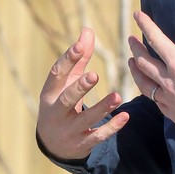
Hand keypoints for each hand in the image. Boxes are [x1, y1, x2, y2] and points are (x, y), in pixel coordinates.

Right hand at [36, 27, 128, 160]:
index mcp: (49, 93)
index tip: (79, 46)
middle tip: (94, 75)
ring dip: (101, 108)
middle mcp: (56, 112)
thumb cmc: (62, 103)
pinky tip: (125, 116)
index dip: (67, 60)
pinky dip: (111, 127)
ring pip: (85, 119)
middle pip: (66, 99)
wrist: (54, 144)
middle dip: (79, 88)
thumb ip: (78, 58)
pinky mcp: (81, 144)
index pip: (56, 74)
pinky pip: (98, 136)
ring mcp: (68, 130)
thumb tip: (87, 30)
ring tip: (117, 96)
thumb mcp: (66, 82)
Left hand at [128, 2, 174, 141]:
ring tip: (131, 62)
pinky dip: (148, 90)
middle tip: (131, 40)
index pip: (157, 40)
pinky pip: (153, 99)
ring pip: (143, 83)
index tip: (137, 16)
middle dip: (135, 48)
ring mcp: (167, 99)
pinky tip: (149, 87)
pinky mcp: (170, 112)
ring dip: (135, 70)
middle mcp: (169, 82)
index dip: (146, 26)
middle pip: (143, 62)